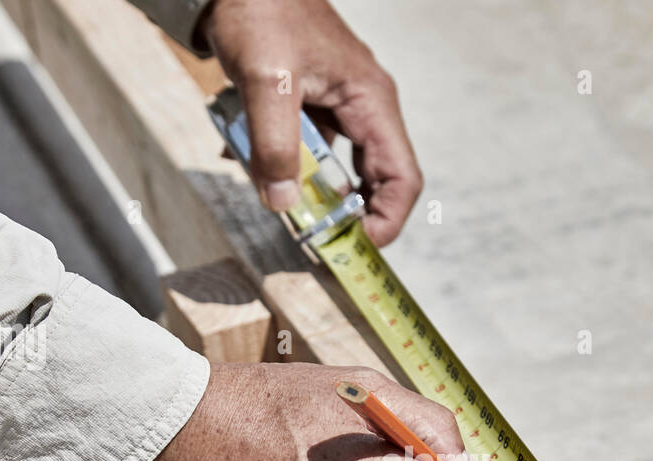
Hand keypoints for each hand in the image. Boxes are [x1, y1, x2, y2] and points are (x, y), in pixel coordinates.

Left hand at [202, 0, 421, 245]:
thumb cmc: (260, 10)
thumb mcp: (265, 82)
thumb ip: (274, 146)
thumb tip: (283, 203)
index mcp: (371, 100)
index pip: (402, 176)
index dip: (387, 219)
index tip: (354, 245)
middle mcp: (364, 106)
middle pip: (376, 179)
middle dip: (347, 212)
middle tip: (316, 236)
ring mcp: (339, 104)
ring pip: (339, 167)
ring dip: (309, 187)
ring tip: (275, 193)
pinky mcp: (313, 102)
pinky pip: (309, 147)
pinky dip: (285, 162)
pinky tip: (250, 159)